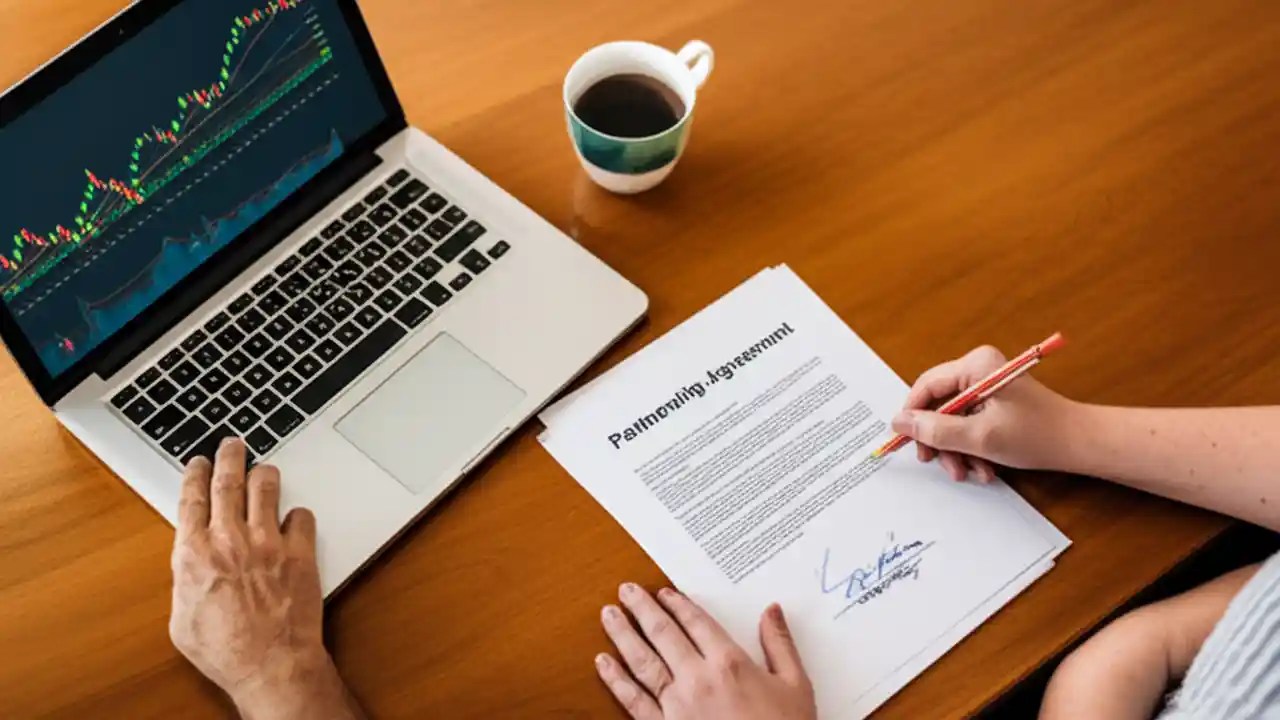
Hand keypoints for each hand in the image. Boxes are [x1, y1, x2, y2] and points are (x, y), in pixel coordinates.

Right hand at [169, 438, 359, 719]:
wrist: (269, 664)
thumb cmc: (225, 651)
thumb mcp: (182, 619)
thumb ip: (184, 582)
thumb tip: (190, 567)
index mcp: (194, 554)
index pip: (191, 498)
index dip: (194, 474)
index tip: (197, 462)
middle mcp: (230, 540)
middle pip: (228, 481)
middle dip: (229, 456)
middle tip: (233, 444)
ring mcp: (267, 542)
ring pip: (266, 487)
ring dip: (265, 474)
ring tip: (265, 470)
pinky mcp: (299, 552)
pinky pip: (301, 516)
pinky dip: (298, 515)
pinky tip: (295, 520)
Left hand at [595, 583, 815, 719]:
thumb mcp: (795, 686)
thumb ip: (780, 645)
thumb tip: (773, 611)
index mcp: (729, 663)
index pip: (696, 622)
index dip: (677, 604)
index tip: (664, 593)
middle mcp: (698, 679)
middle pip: (663, 634)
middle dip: (642, 609)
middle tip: (626, 590)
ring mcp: (677, 706)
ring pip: (642, 661)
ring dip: (623, 635)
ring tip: (608, 615)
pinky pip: (634, 701)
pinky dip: (616, 680)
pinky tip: (603, 664)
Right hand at [891, 345, 1079, 481]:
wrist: (1080, 444)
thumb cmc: (1039, 434)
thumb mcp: (980, 437)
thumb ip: (936, 431)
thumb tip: (901, 423)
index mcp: (976, 365)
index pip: (926, 386)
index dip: (912, 415)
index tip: (904, 440)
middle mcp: (979, 369)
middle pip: (939, 405)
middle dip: (939, 440)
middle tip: (938, 462)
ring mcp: (987, 386)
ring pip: (952, 420)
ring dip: (957, 449)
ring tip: (969, 470)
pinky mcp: (994, 403)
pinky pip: (969, 424)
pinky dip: (971, 448)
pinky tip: (983, 466)